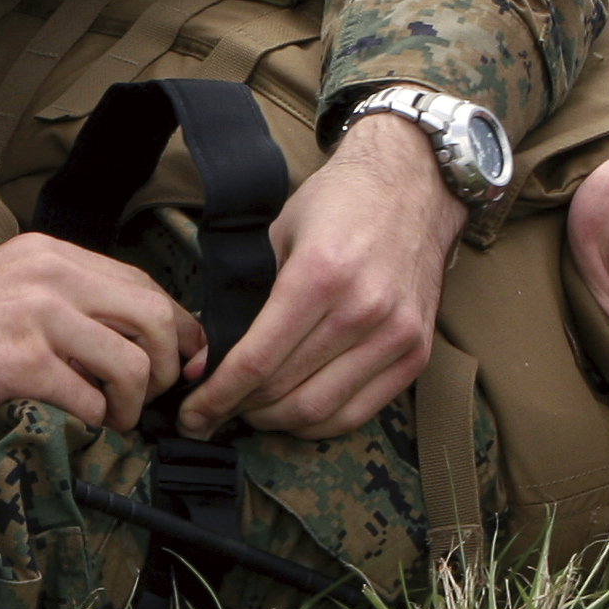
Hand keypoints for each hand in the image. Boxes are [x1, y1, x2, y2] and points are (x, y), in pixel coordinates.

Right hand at [0, 232, 205, 433]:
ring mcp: (36, 315)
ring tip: (114, 418)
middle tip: (150, 397)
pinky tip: (79, 423)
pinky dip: (96, 420)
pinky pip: (93, 399)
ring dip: (134, 404)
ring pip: (134, 363)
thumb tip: (133, 338)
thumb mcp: (7, 290)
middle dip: (169, 366)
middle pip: (155, 316)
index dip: (177, 328)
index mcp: (49, 253)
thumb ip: (64, 301)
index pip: (143, 284)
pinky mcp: (22, 361)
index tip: (184, 363)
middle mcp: (49, 274)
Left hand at [179, 111, 466, 438]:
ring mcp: (396, 334)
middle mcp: (363, 309)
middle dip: (238, 410)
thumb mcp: (276, 235)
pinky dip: (319, 423)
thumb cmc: (338, 203)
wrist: (414, 185)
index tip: (191, 411)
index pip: (257, 359)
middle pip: (286, 390)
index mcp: (320, 274)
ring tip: (251, 411)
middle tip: (214, 411)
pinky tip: (293, 412)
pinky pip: (360, 412)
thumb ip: (241, 297)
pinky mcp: (417, 352)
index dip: (217, 395)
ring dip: (276, 421)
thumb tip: (204, 357)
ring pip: (320, 410)